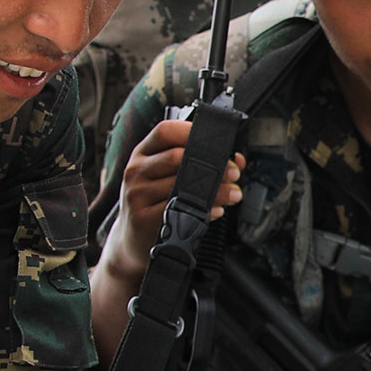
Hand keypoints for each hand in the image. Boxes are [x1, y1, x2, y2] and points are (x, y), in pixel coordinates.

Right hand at [107, 117, 244, 275]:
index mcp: (142, 154)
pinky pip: (178, 209)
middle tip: (233, 173)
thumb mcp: (165, 177)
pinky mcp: (143, 219)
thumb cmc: (155, 203)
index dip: (193, 132)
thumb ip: (196, 163)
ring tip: (232, 193)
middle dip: (212, 163)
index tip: (218, 143)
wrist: (134, 239)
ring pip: (181, 184)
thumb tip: (236, 159)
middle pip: (176, 156)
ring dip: (215, 189)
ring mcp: (137, 195)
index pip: (165, 131)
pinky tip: (216, 210)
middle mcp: (136, 171)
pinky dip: (204, 210)